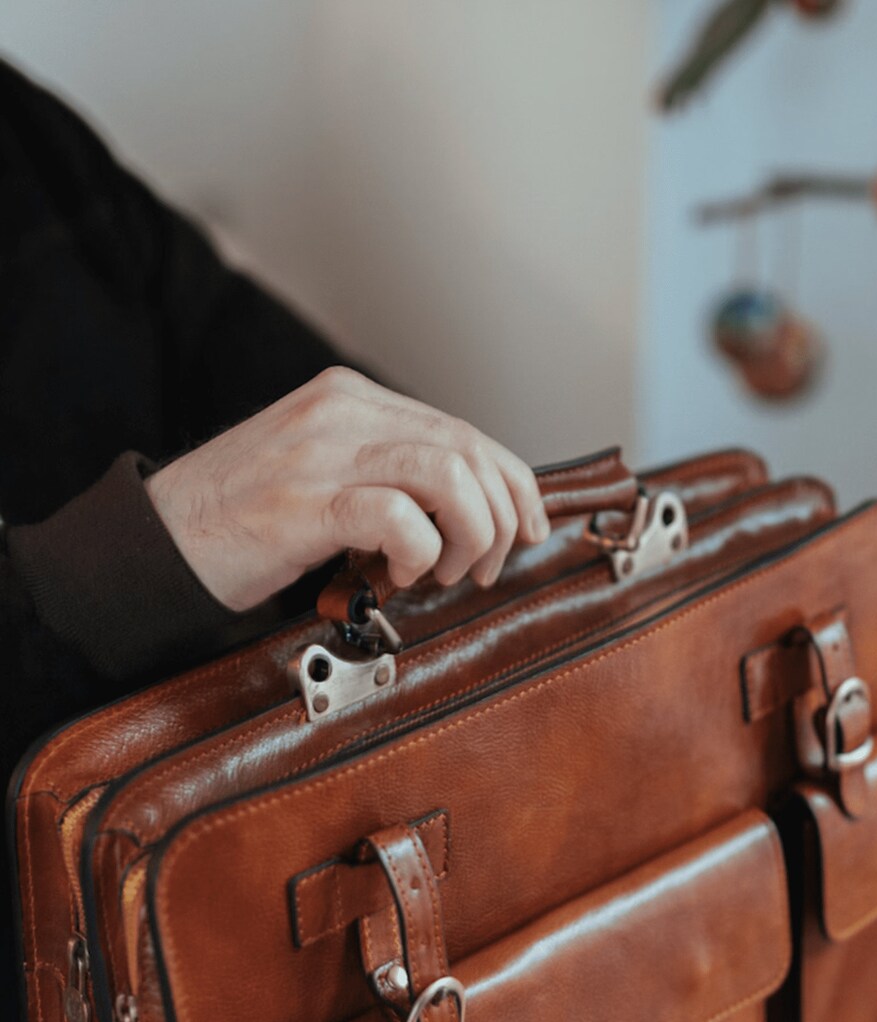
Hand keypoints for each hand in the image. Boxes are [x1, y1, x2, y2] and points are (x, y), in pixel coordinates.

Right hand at [145, 367, 549, 612]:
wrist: (156, 540)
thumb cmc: (242, 521)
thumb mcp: (321, 473)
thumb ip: (384, 473)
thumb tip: (465, 509)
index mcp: (351, 398)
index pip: (464, 429)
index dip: (513, 483)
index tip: (528, 529)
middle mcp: (342, 412)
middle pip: (468, 450)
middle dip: (501, 518)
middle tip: (485, 568)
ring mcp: (322, 453)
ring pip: (449, 477)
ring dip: (469, 536)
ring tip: (445, 574)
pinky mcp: (305, 503)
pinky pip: (399, 519)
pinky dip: (420, 555)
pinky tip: (397, 576)